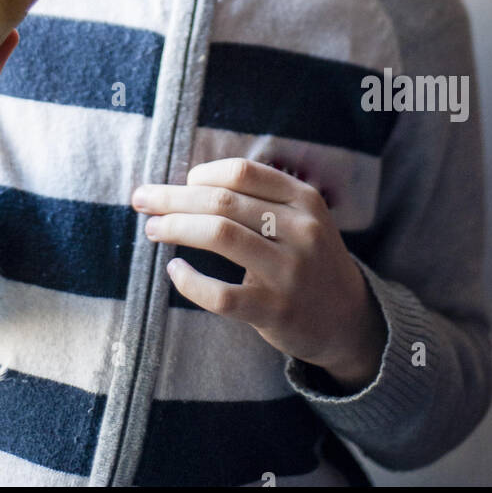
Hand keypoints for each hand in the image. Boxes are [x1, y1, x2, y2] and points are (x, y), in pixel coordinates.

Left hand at [131, 157, 387, 388]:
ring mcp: (289, 271)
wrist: (349, 320)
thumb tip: (188, 183)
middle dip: (173, 197)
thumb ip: (259, 199)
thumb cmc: (308, 259)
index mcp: (304, 199)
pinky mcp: (276, 311)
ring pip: (219, 235)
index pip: (241, 172)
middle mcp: (301, 230)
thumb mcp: (300, 218)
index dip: (201, 174)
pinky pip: (221, 294)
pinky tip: (175, 273)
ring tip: (153, 229)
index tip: (180, 183)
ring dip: (176, 227)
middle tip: (142, 199)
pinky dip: (190, 282)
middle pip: (222, 200)